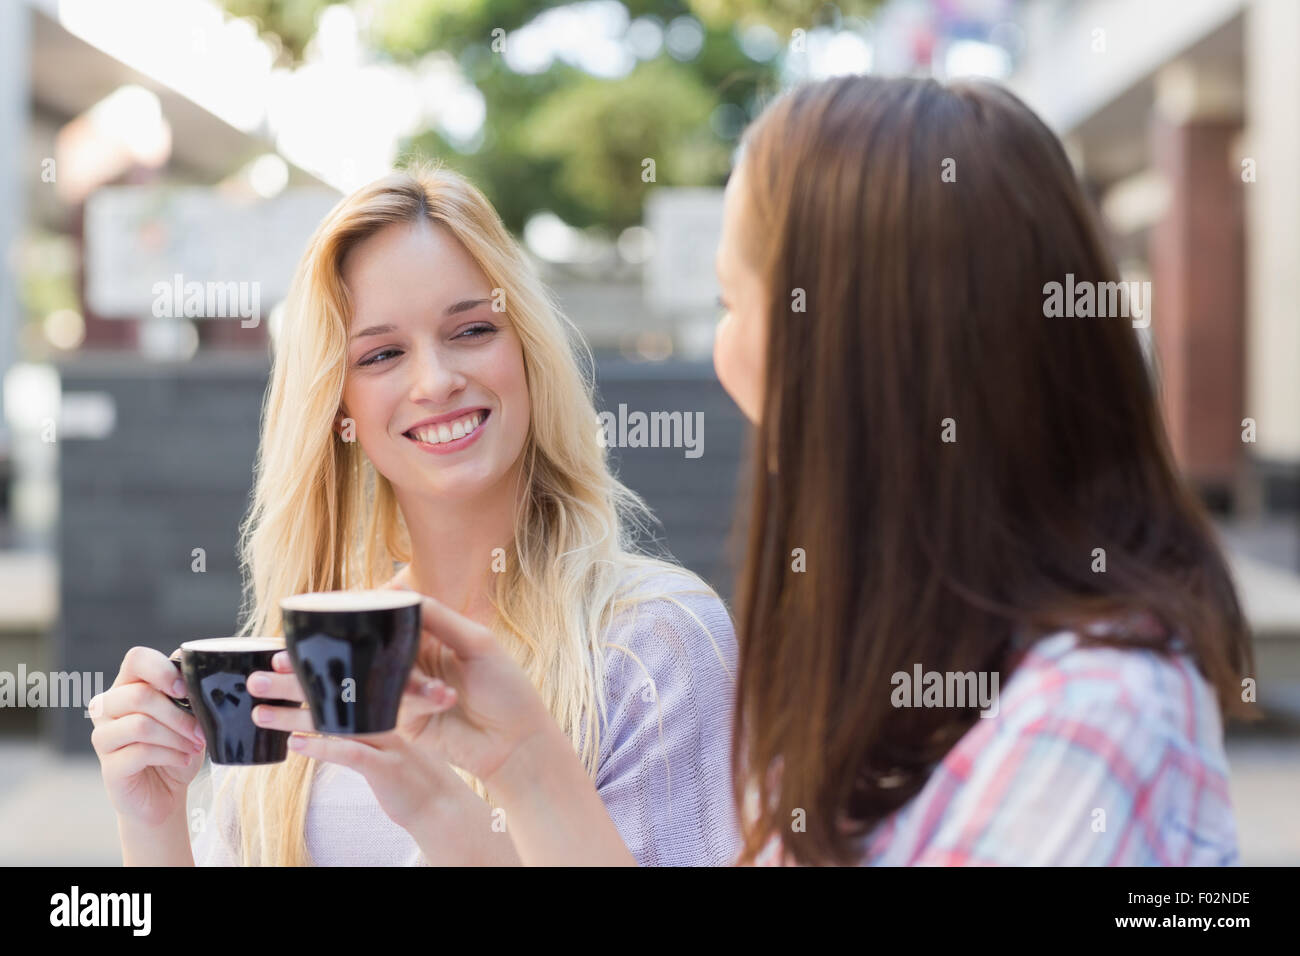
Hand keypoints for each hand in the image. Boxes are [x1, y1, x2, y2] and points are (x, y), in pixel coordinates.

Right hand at [89, 646, 207, 827]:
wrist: (165, 794)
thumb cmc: (177, 747)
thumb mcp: (188, 716)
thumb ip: (187, 692)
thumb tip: (197, 668)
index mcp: (128, 686)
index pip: (136, 659)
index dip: (162, 670)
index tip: (185, 689)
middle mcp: (107, 708)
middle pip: (139, 695)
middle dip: (179, 714)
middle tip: (201, 731)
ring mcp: (103, 737)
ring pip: (141, 725)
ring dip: (177, 736)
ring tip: (194, 746)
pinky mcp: (108, 766)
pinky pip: (140, 752)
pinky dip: (171, 754)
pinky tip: (183, 759)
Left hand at [248, 652, 493, 842]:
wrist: (442, 804)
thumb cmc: (405, 771)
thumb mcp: (382, 742)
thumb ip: (358, 726)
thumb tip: (319, 721)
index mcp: (382, 706)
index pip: (344, 679)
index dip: (311, 667)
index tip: (278, 656)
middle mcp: (385, 716)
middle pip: (335, 693)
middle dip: (292, 684)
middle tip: (256, 680)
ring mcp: (387, 741)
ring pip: (337, 721)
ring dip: (295, 715)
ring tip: (261, 713)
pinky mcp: (387, 768)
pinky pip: (351, 754)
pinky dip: (323, 748)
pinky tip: (296, 745)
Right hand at [380, 584, 560, 787]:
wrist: (515, 743)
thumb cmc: (506, 689)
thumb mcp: (477, 643)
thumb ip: (438, 617)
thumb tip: (397, 591)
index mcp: (433, 637)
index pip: (399, 616)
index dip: (384, 608)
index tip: (370, 600)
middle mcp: (416, 662)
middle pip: (383, 644)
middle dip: (388, 645)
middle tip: (407, 649)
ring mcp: (409, 692)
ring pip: (384, 674)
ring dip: (412, 679)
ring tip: (445, 689)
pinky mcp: (406, 721)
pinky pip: (395, 703)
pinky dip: (420, 699)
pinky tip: (447, 699)